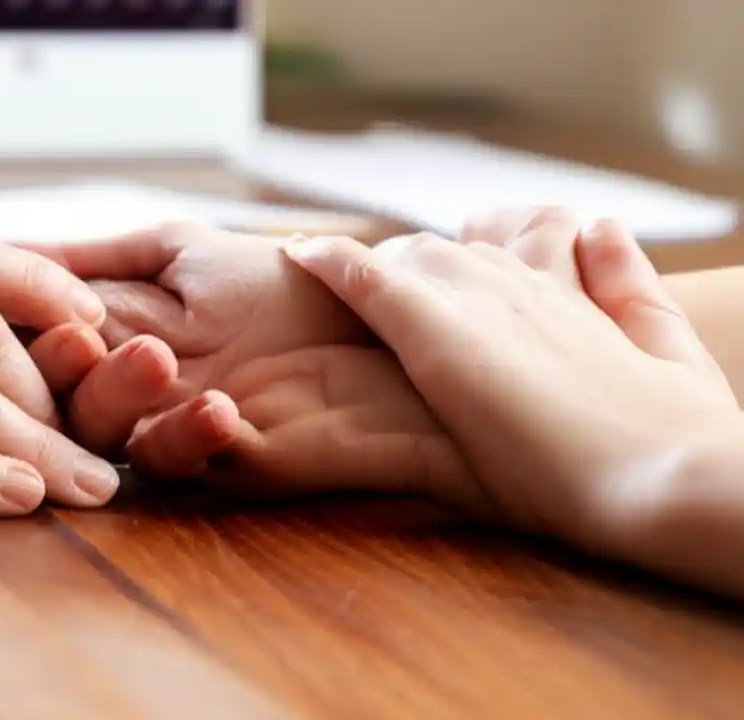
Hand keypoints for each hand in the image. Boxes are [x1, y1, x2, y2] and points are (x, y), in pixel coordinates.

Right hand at [22, 223, 467, 494]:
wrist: (375, 317)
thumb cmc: (280, 279)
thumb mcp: (175, 251)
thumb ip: (91, 257)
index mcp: (109, 345)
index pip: (43, 352)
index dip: (33, 338)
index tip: (37, 310)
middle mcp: (131, 396)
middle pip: (64, 402)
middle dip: (74, 372)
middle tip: (86, 335)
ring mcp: (173, 433)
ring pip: (114, 441)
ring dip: (124, 398)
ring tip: (156, 357)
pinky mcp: (225, 468)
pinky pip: (187, 466)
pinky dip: (191, 437)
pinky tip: (219, 406)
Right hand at [283, 217, 743, 550]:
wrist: (674, 483)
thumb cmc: (557, 491)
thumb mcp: (454, 466)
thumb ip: (385, 424)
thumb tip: (315, 406)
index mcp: (443, 331)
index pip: (366, 274)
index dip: (324, 257)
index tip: (296, 251)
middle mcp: (498, 294)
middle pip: (424, 253)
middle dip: (384, 261)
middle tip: (363, 281)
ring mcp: (566, 291)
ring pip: (497, 242)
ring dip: (462, 246)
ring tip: (454, 258)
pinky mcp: (626, 302)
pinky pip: (597, 246)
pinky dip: (578, 237)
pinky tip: (586, 235)